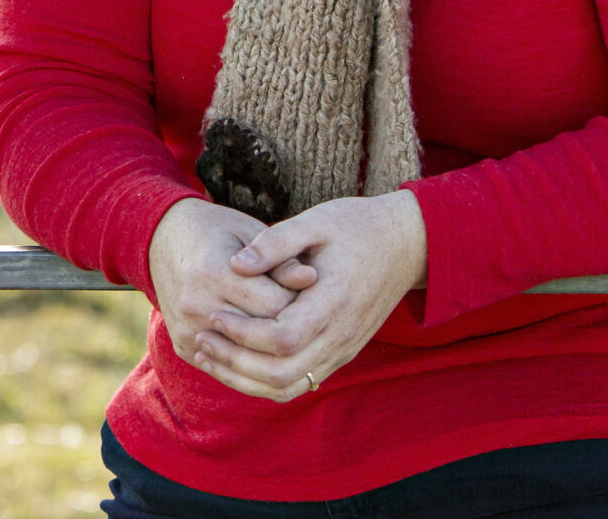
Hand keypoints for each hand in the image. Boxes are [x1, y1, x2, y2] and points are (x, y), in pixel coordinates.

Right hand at [147, 199, 318, 369]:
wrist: (162, 241)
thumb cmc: (216, 232)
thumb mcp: (249, 232)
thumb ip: (280, 258)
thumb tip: (312, 278)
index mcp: (213, 272)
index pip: (275, 305)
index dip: (300, 301)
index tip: (309, 293)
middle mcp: (196, 305)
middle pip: (263, 334)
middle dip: (290, 326)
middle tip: (304, 314)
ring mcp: (187, 329)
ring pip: (247, 357)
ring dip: (271, 347)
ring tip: (285, 327)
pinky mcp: (183, 346)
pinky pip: (227, 364)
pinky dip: (249, 356)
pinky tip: (263, 342)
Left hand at [191, 190, 427, 401]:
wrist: (405, 244)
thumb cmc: (357, 226)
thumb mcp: (316, 221)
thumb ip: (276, 242)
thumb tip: (236, 264)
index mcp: (333, 302)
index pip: (282, 338)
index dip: (243, 334)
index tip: (215, 315)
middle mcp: (340, 335)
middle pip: (282, 373)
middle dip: (236, 362)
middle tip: (202, 340)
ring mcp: (342, 349)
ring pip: (289, 386)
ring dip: (246, 379)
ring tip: (210, 355)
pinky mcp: (341, 352)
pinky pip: (301, 381)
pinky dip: (265, 380)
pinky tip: (238, 362)